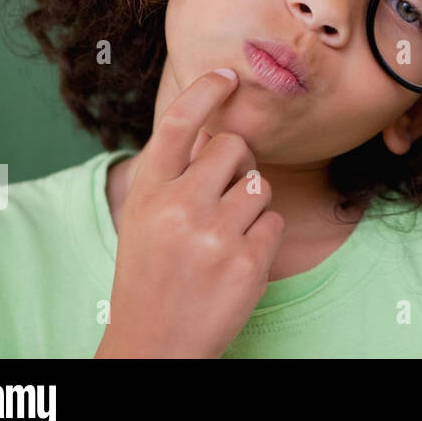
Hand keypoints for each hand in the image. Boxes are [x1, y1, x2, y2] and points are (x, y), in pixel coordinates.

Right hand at [95, 69, 283, 357]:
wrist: (154, 345)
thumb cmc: (153, 275)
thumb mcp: (147, 220)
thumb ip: (175, 176)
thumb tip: (214, 131)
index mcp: (148, 193)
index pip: (178, 124)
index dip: (205, 91)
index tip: (228, 75)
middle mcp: (179, 207)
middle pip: (235, 148)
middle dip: (239, 165)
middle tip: (224, 197)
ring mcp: (214, 235)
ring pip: (261, 185)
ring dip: (251, 206)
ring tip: (223, 238)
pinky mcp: (247, 262)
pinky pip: (274, 222)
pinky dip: (262, 239)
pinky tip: (235, 263)